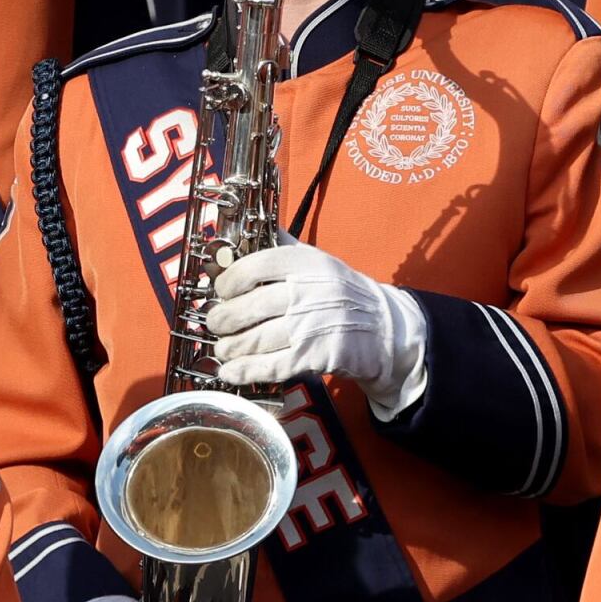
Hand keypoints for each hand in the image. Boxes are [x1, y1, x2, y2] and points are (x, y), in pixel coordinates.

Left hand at [206, 240, 426, 409]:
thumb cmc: (343, 293)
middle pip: (251, 306)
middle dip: (223, 319)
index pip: (256, 265)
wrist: (385, 330)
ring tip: (222, 348)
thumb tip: (245, 229)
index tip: (221, 291)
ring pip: (257, 339)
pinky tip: (231, 372)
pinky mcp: (316, 356)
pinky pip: (271, 365)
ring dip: (231, 347)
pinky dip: (246, 370)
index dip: (230, 280)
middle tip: (215, 324)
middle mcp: (308, 292)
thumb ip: (283, 246)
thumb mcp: (318, 260)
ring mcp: (312, 326)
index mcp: (306, 263)